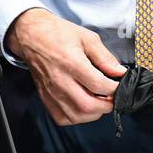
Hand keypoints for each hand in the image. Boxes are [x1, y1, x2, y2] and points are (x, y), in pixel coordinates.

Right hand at [6, 8, 125, 125]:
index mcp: (72, 63)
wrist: (32, 36)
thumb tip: (120, 72)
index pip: (99, 85)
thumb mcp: (87, 38)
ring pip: (77, 116)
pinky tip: (83, 106)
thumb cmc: (58, 34)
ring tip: (99, 101)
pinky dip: (77, 117)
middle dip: (107, 105)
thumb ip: (105, 57)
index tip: (120, 85)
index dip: (115, 89)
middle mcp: (60, 80)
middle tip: (113, 97)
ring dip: (93, 113)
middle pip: (88, 106)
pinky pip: (63, 118)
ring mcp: (51, 92)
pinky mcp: (45, 98)